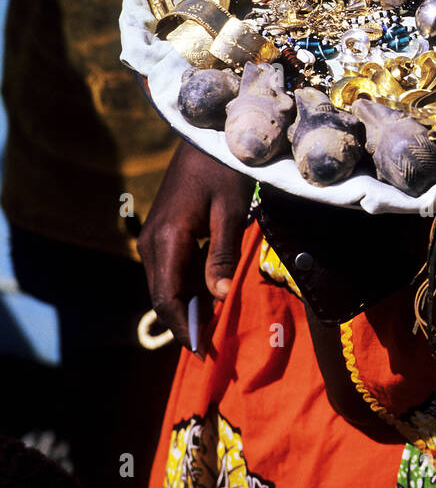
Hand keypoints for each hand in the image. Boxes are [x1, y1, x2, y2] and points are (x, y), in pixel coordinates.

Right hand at [138, 140, 253, 348]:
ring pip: (165, 284)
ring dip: (186, 306)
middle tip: (211, 348)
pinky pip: (170, 269)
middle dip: (185, 322)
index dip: (183, 327)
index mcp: (167, 238)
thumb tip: (219, 298)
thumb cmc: (223, 169)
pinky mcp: (162, 232)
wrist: (205, 135)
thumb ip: (222, 254)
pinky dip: (186, 287)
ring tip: (212, 329)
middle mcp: (152, 241)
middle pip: (163, 295)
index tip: (202, 351)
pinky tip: (208, 299)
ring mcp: (154, 236)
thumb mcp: (230, 210)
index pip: (167, 297)